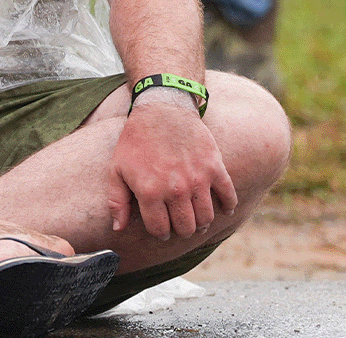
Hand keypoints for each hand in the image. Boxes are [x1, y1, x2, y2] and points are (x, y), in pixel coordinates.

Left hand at [107, 92, 236, 238]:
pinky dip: (228, 207)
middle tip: (178, 224)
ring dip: (201, 223)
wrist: (161, 111)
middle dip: (181, 230)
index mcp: (150, 192)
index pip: (160, 229)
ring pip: (206, 217)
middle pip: (185, 227)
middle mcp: (176, 189)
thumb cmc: (135, 142)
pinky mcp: (215, 167)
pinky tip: (223, 210)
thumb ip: (117, 201)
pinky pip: (229, 196)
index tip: (161, 229)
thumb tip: (119, 228)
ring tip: (196, 220)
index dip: (159, 232)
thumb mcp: (116, 170)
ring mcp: (198, 179)